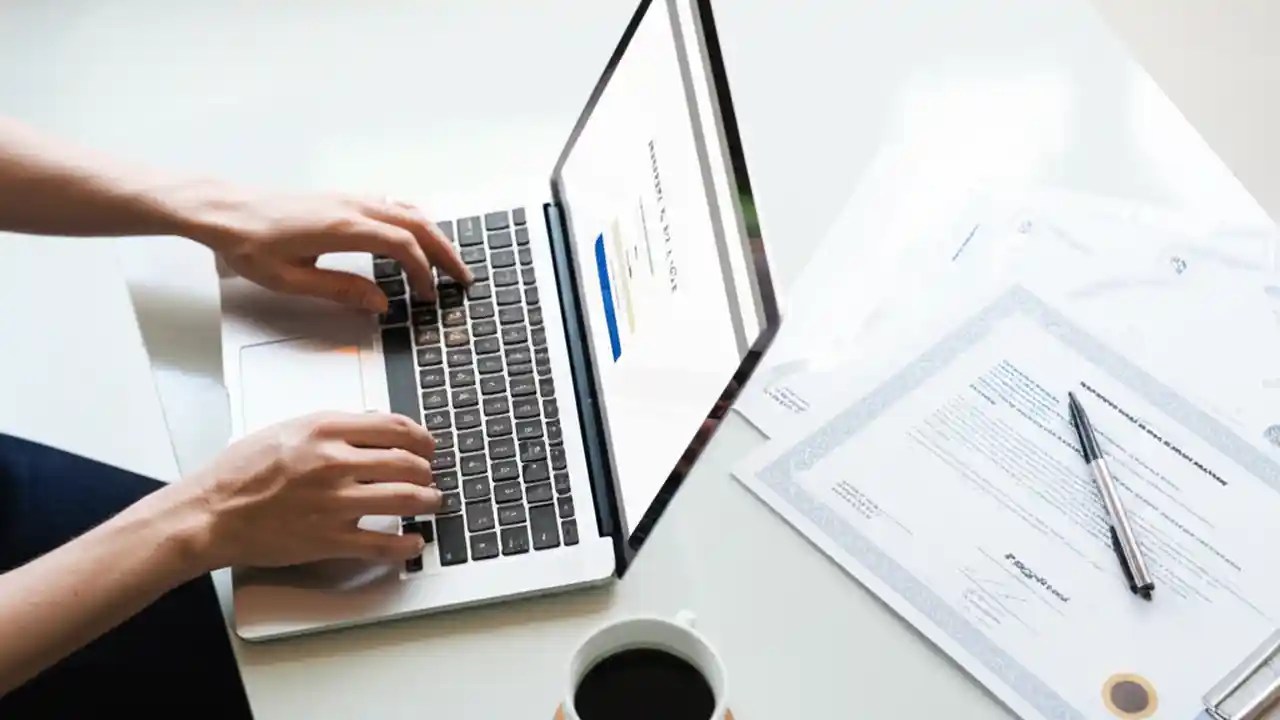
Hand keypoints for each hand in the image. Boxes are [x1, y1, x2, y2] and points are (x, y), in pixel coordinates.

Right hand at [180, 411, 441, 569]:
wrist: (209, 514)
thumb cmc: (241, 471)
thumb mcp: (288, 429)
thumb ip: (332, 427)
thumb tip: (374, 424)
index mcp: (325, 430)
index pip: (396, 427)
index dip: (422, 438)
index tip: (428, 447)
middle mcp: (334, 462)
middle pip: (408, 464)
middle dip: (427, 472)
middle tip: (429, 477)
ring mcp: (334, 503)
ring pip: (405, 500)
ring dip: (426, 502)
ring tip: (429, 503)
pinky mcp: (329, 539)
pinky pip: (383, 544)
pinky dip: (406, 545)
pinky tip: (414, 542)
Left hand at [188, 187, 471, 311]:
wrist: (222, 208)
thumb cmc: (247, 243)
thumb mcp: (290, 280)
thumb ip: (340, 290)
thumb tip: (379, 303)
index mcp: (342, 227)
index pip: (401, 246)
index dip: (422, 272)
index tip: (426, 297)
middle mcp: (352, 206)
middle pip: (416, 224)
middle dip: (444, 252)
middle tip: (462, 278)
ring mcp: (348, 198)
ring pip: (408, 210)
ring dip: (433, 235)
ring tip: (447, 260)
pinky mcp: (342, 198)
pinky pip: (392, 205)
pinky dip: (413, 222)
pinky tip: (416, 237)